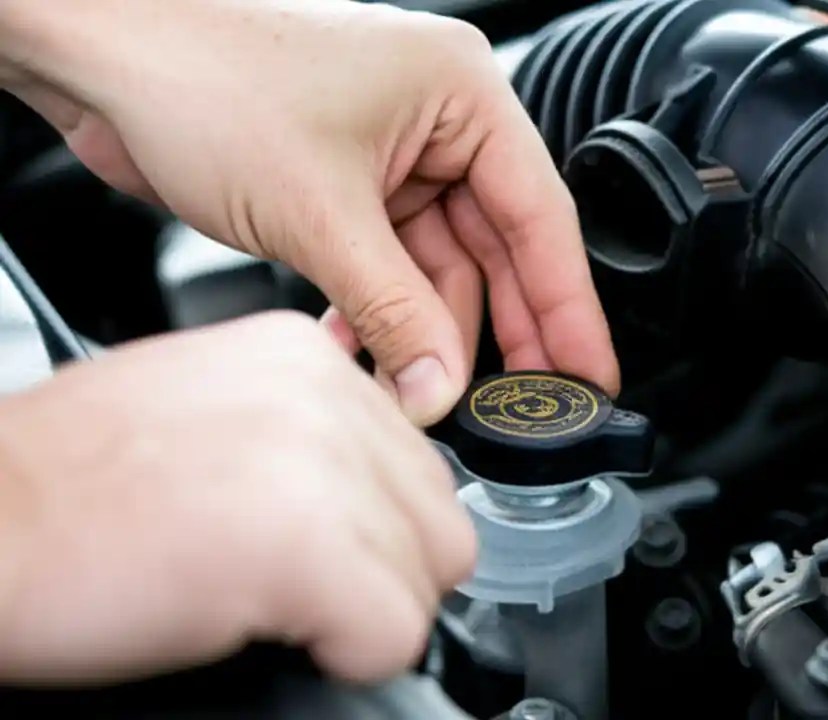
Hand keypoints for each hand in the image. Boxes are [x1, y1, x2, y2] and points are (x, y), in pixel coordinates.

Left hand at [0, 0, 619, 423]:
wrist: (97, 54)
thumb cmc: (201, 73)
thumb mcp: (321, 213)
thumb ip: (395, 312)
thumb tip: (442, 387)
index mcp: (462, 94)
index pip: (539, 218)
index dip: (567, 308)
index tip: (588, 374)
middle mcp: (436, 120)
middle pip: (496, 249)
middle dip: (500, 334)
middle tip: (529, 408)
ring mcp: (390, 153)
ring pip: (438, 268)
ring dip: (424, 336)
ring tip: (424, 398)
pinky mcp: (345, 185)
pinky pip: (387, 267)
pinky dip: (380, 316)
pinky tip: (368, 359)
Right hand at [0, 312, 475, 684]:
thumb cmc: (68, 484)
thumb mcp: (211, 408)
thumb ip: (308, 433)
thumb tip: (374, 491)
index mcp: (304, 357)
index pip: (417, 463)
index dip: (375, 527)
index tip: (318, 545)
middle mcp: (325, 395)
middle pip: (439, 519)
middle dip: (384, 571)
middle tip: (299, 587)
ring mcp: (321, 465)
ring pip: (430, 577)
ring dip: (364, 610)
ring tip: (271, 601)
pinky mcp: (306, 546)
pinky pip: (394, 632)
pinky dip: (349, 654)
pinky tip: (271, 628)